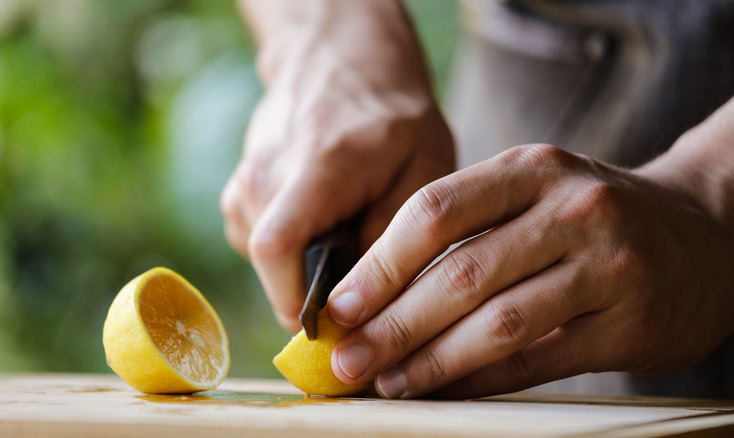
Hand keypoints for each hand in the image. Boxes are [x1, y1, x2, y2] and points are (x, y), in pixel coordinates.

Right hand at [220, 47, 453, 330]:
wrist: (342, 62)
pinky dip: (294, 249)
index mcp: (316, 167)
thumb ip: (394, 237)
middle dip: (314, 290)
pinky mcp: (239, 191)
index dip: (300, 302)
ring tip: (346, 232)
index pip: (277, 249)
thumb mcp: (423, 170)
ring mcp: (244, 181)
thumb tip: (362, 306)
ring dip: (306, 267)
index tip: (342, 324)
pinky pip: (261, 245)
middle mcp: (265, 174)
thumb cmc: (393, 118)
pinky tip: (324, 220)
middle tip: (361, 278)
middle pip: (271, 268)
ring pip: (266, 263)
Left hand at [326, 138, 733, 398]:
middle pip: (461, 272)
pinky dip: (482, 380)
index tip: (338, 305)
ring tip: (387, 381)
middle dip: (393, 323)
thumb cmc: (596, 216)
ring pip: (498, 322)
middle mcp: (571, 209)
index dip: (379, 264)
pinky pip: (537, 359)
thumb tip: (378, 293)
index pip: (435, 210)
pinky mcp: (629, 322)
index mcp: (532, 169)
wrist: (706, 231)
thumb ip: (468, 231)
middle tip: (348, 357)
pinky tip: (444, 390)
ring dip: (431, 360)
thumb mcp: (537, 192)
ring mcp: (607, 265)